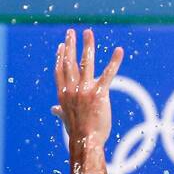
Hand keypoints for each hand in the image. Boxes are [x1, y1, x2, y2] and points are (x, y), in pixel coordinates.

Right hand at [52, 28, 123, 148]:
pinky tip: (119, 50)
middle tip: (71, 32)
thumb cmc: (77, 133)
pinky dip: (114, 61)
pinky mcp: (99, 94)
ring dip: (87, 46)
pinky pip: (108, 74)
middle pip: (69, 62)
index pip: (59, 71)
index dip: (60, 57)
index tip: (62, 46)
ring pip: (85, 63)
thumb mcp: (66, 120)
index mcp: (63, 94)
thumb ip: (60, 111)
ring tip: (88, 32)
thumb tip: (54, 109)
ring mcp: (84, 90)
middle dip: (70, 45)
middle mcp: (71, 90)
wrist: (85, 142)